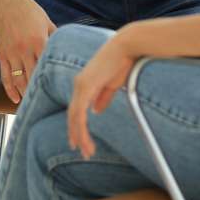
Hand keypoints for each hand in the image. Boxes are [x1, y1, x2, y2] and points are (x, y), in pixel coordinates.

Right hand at [0, 0, 55, 103]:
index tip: (62, 92)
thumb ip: (55, 38)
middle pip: (34, 77)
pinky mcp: (2, 53)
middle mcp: (24, 49)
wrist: (5, 0)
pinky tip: (16, 99)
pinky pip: (5, 76)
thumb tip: (66, 52)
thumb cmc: (29, 10)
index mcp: (39, 41)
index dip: (54, 81)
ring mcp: (11, 52)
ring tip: (34, 105)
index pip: (48, 67)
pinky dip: (10, 89)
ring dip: (26, 94)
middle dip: (41, 92)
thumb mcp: (47, 21)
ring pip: (19, 80)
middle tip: (51, 105)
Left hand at [67, 31, 137, 159]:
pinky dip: (81, 128)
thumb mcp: (112, 84)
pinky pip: (80, 112)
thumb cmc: (122, 62)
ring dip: (79, 136)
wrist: (126, 47)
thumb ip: (102, 98)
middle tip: (83, 152)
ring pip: (74, 117)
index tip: (80, 142)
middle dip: (77, 136)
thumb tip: (95, 111)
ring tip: (86, 151)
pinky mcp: (86, 86)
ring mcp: (80, 85)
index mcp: (84, 85)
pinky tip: (83, 139)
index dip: (77, 127)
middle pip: (73, 116)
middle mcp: (78, 85)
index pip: (77, 110)